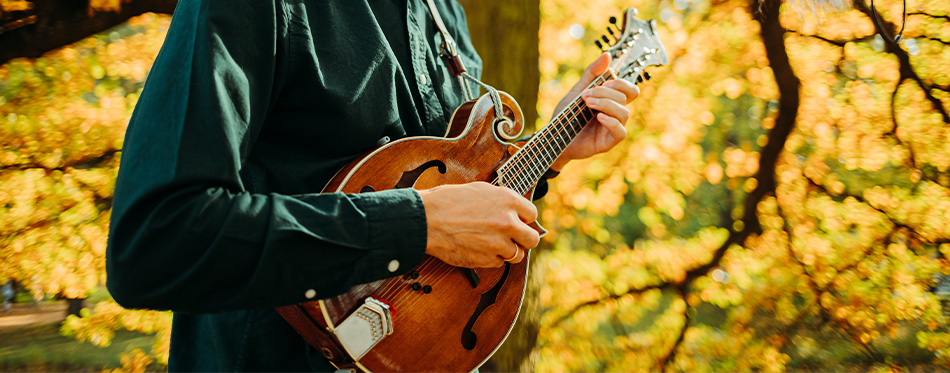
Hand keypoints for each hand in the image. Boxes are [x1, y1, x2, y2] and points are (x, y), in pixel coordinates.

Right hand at [417, 182, 538, 267]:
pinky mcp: (486, 259)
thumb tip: (514, 210)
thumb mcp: (480, 190)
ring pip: (517, 255)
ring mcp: (498, 243)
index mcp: (508, 200)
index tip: (518, 221)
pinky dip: (492, 258)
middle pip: (532, 239)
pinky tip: (479, 248)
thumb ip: (502, 201)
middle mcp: (508, 222)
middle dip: (524, 239)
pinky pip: (499, 263)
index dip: (524, 218)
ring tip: (492, 243)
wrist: (427, 220)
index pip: (532, 214)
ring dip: (508, 251)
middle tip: (514, 238)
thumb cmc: (448, 201)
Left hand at [550, 52, 639, 170]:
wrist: (552, 137)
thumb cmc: (566, 115)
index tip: (602, 82)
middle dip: (605, 93)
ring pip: (624, 113)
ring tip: (588, 104)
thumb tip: (607, 54)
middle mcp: (615, 114)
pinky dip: (611, 122)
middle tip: (586, 95)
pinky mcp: (608, 142)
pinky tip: (598, 117)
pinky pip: (621, 132)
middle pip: (625, 98)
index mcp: (611, 102)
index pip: (630, 89)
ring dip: (606, 104)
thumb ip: (592, 74)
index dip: (621, 83)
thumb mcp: (578, 91)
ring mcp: (613, 128)